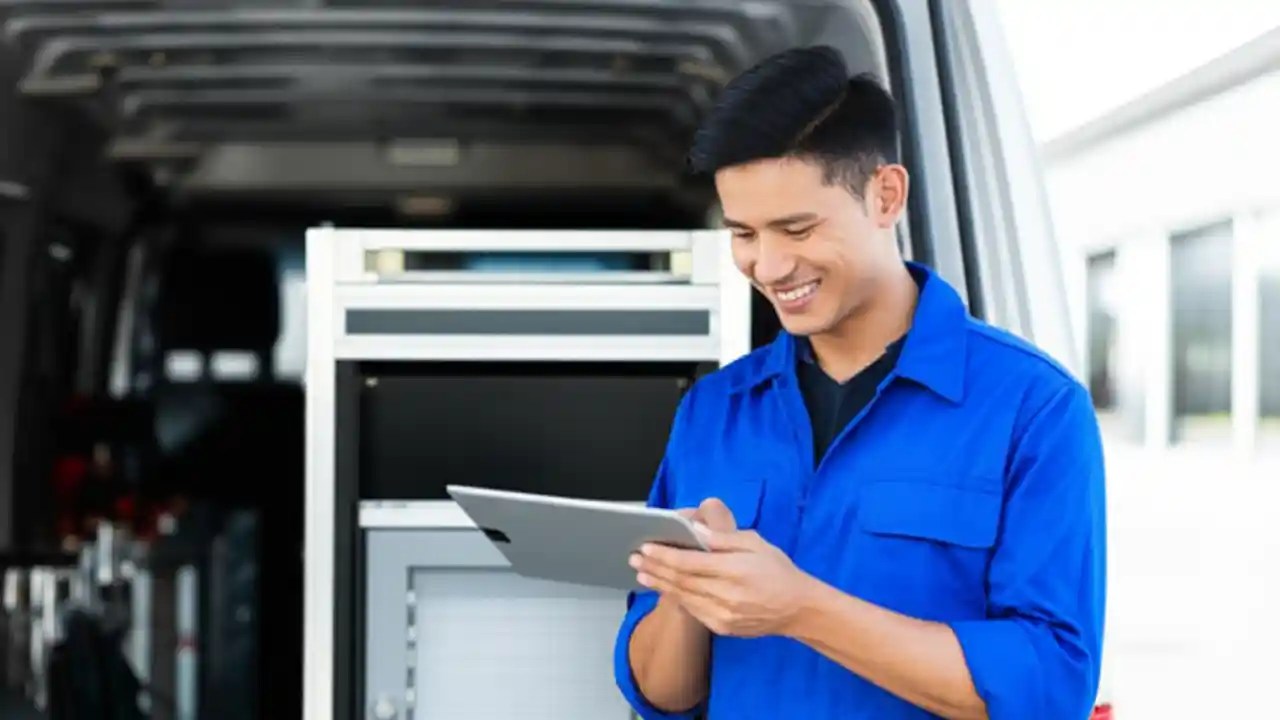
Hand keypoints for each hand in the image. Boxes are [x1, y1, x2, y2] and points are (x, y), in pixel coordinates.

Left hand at [631, 502, 812, 637]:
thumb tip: (695, 530)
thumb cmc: (777, 570)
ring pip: (683, 597)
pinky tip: (665, 588)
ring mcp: (723, 614)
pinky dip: (676, 598)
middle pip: (681, 580)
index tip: (646, 547)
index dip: (664, 555)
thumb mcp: (755, 543)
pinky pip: (693, 611)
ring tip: (642, 573)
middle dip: (655, 568)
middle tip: (635, 558)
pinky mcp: (722, 628)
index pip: (689, 562)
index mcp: (734, 569)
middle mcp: (727, 594)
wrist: (797, 608)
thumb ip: (723, 538)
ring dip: (660, 584)